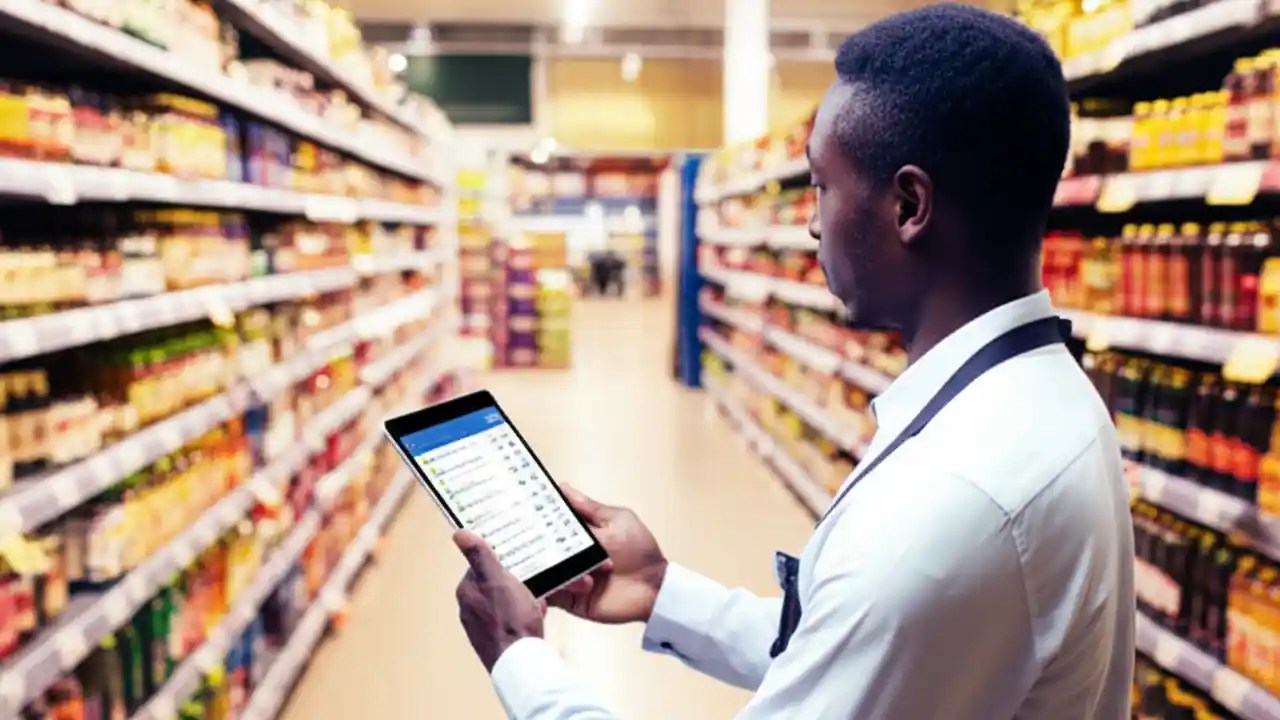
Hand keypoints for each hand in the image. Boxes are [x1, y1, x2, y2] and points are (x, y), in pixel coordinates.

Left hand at [454, 530, 545, 671]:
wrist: (520, 660)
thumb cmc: (509, 619)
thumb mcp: (497, 579)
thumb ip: (480, 556)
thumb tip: (459, 534)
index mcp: (467, 591)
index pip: (481, 565)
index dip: (501, 561)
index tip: (517, 560)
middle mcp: (469, 609)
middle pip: (494, 583)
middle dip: (514, 580)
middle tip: (530, 579)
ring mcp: (482, 626)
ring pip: (505, 602)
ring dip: (521, 598)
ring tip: (535, 599)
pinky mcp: (496, 639)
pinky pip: (511, 619)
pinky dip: (523, 614)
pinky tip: (535, 615)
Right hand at [548, 485, 667, 624]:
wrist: (654, 589)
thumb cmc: (640, 552)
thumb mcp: (617, 522)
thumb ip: (589, 508)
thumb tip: (564, 488)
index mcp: (580, 533)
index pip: (550, 523)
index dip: (536, 517)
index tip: (524, 509)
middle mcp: (569, 554)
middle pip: (540, 548)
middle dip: (534, 545)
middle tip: (535, 545)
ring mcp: (567, 576)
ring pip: (541, 571)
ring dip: (548, 570)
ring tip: (580, 574)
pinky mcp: (568, 599)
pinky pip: (548, 596)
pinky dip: (543, 594)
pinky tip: (558, 589)